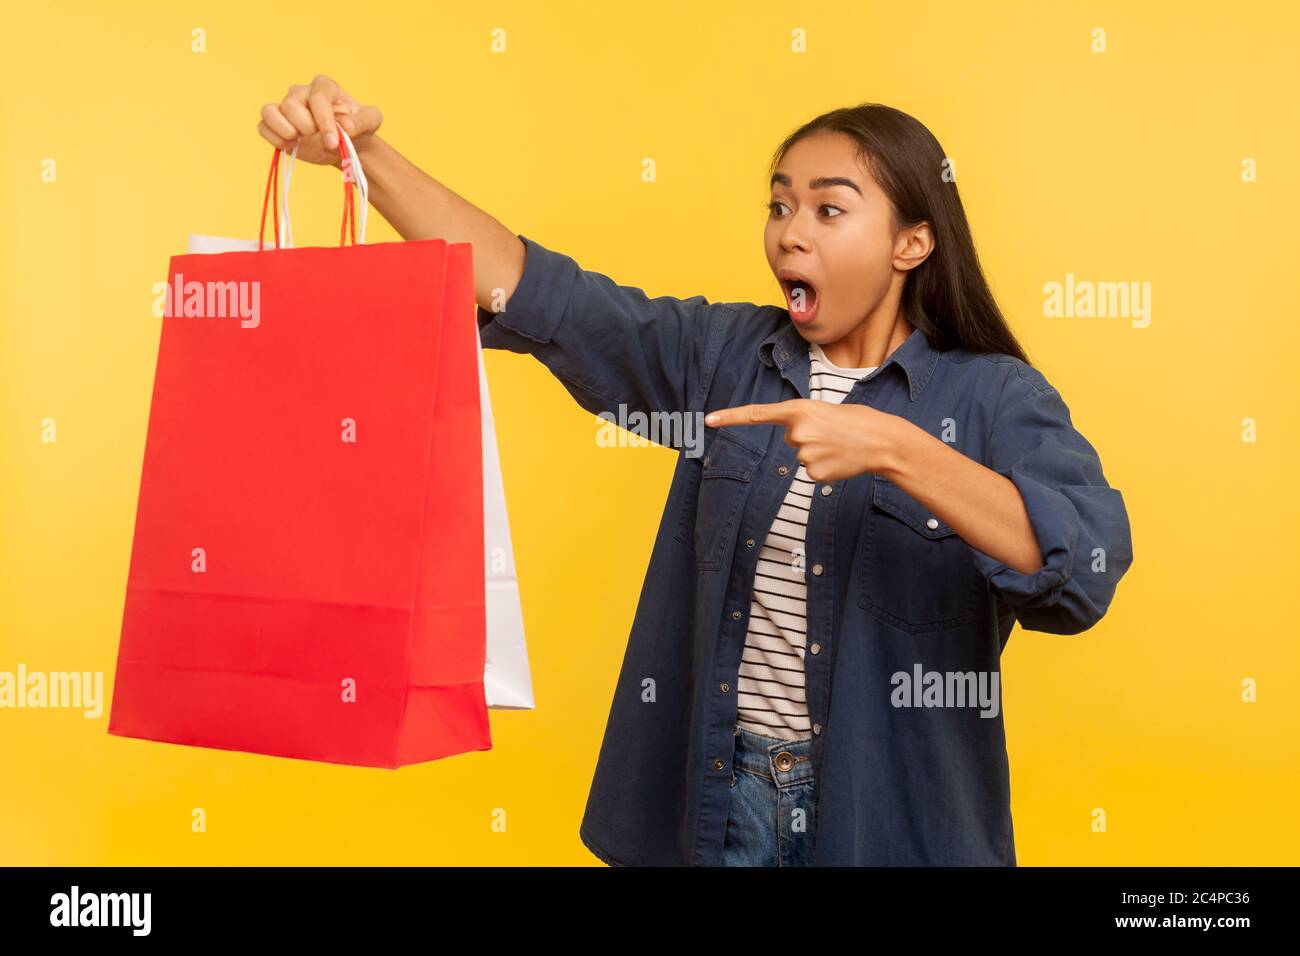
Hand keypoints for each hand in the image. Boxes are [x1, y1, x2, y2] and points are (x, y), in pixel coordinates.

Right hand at [257, 74, 382, 166]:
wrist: (345, 143)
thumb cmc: (357, 127)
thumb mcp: (371, 122)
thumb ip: (363, 121)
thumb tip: (345, 127)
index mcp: (324, 86)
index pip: (317, 99)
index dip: (324, 122)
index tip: (333, 141)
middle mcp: (301, 92)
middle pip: (291, 105)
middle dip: (306, 128)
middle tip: (320, 139)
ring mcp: (285, 107)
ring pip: (270, 112)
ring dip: (286, 132)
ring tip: (301, 141)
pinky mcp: (276, 123)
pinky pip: (263, 126)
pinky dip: (275, 139)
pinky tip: (292, 146)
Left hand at [704, 399, 911, 482]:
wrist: (882, 441)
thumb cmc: (857, 422)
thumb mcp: (825, 412)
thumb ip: (802, 423)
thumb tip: (794, 444)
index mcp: (799, 409)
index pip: (757, 414)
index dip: (731, 417)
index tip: (708, 420)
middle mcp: (797, 431)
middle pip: (789, 439)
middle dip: (808, 436)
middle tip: (833, 432)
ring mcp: (804, 454)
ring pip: (801, 455)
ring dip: (818, 451)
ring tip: (840, 445)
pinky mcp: (813, 473)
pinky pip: (811, 470)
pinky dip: (825, 466)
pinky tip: (840, 460)